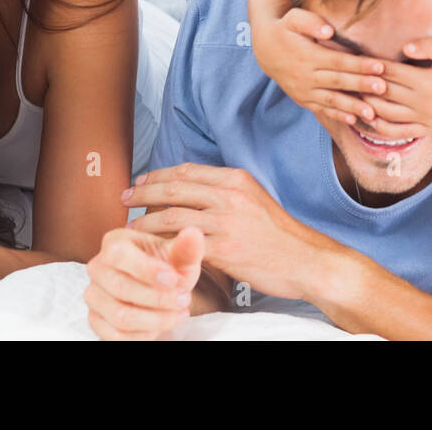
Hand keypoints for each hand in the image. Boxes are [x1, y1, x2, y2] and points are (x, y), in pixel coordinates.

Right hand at [84, 226, 203, 339]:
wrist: (163, 291)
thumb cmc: (170, 268)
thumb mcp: (182, 257)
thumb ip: (187, 248)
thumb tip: (193, 233)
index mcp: (115, 242)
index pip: (120, 255)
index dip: (147, 269)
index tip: (174, 279)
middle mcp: (98, 267)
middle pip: (120, 288)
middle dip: (158, 298)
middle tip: (183, 300)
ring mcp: (94, 295)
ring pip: (120, 315)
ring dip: (155, 319)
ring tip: (178, 314)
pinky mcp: (96, 320)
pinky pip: (116, 335)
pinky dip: (144, 335)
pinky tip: (161, 326)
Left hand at [123, 163, 335, 301]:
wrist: (305, 259)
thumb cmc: (280, 235)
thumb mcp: (255, 199)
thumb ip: (227, 193)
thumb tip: (196, 191)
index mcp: (236, 179)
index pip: (188, 170)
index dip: (159, 174)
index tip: (142, 180)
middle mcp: (229, 195)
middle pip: (175, 188)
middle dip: (144, 191)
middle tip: (125, 197)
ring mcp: (226, 221)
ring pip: (172, 214)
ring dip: (146, 220)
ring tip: (130, 225)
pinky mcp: (225, 248)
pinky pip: (183, 243)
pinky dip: (162, 245)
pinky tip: (150, 249)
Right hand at [252, 7, 388, 127]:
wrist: (264, 49)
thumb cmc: (285, 29)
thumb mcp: (293, 18)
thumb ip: (310, 22)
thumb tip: (328, 31)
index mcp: (308, 56)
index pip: (339, 61)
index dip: (360, 65)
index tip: (380, 66)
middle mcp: (306, 76)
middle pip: (339, 82)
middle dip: (362, 85)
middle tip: (384, 89)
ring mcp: (304, 91)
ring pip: (332, 100)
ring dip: (353, 107)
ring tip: (372, 114)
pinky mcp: (303, 99)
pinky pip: (322, 109)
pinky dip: (337, 115)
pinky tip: (353, 119)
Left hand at [360, 37, 431, 137]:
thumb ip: (430, 46)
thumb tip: (405, 47)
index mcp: (427, 81)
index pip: (389, 72)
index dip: (370, 65)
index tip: (356, 57)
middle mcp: (424, 103)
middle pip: (382, 93)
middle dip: (363, 83)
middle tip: (346, 74)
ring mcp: (425, 119)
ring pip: (385, 115)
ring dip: (366, 104)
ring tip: (352, 92)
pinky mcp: (427, 129)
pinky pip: (397, 133)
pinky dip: (379, 127)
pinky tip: (368, 117)